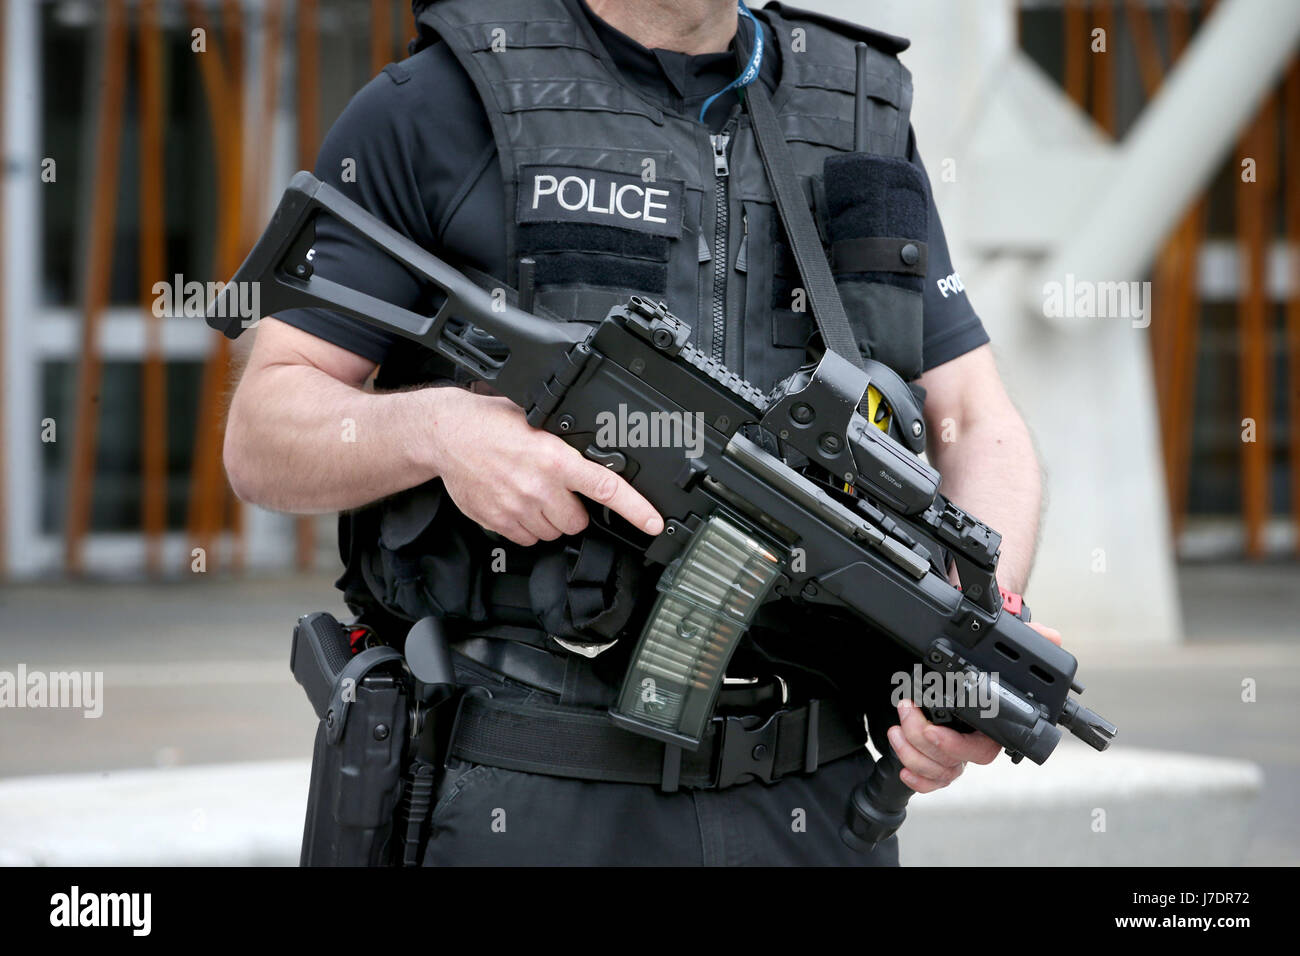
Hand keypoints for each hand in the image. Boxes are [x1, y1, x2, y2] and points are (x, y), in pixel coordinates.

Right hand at [428, 387, 663, 546]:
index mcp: (555, 459)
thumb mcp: (537, 423)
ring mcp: (517, 508)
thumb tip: (594, 460)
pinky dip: (527, 527)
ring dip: (550, 519)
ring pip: (553, 532)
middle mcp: (539, 487)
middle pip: (577, 521)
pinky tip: (517, 504)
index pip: (605, 488)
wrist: (447, 434)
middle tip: (558, 490)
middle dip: (573, 510)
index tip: (654, 523)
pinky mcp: (498, 521)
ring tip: (532, 493)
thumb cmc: (492, 424)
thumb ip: (566, 447)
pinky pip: (527, 539)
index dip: (635, 509)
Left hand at [889, 619, 1064, 792]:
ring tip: (897, 728)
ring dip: (913, 753)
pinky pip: (933, 781)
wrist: (942, 671)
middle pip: (955, 760)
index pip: (982, 747)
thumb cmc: (976, 663)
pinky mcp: (938, 759)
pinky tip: (905, 769)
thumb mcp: (993, 648)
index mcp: (991, 725)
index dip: (956, 745)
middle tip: (907, 712)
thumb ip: (1024, 640)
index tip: (932, 731)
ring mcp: (957, 754)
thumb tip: (1050, 637)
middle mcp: (974, 743)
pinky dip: (919, 779)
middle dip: (923, 739)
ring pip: (940, 771)